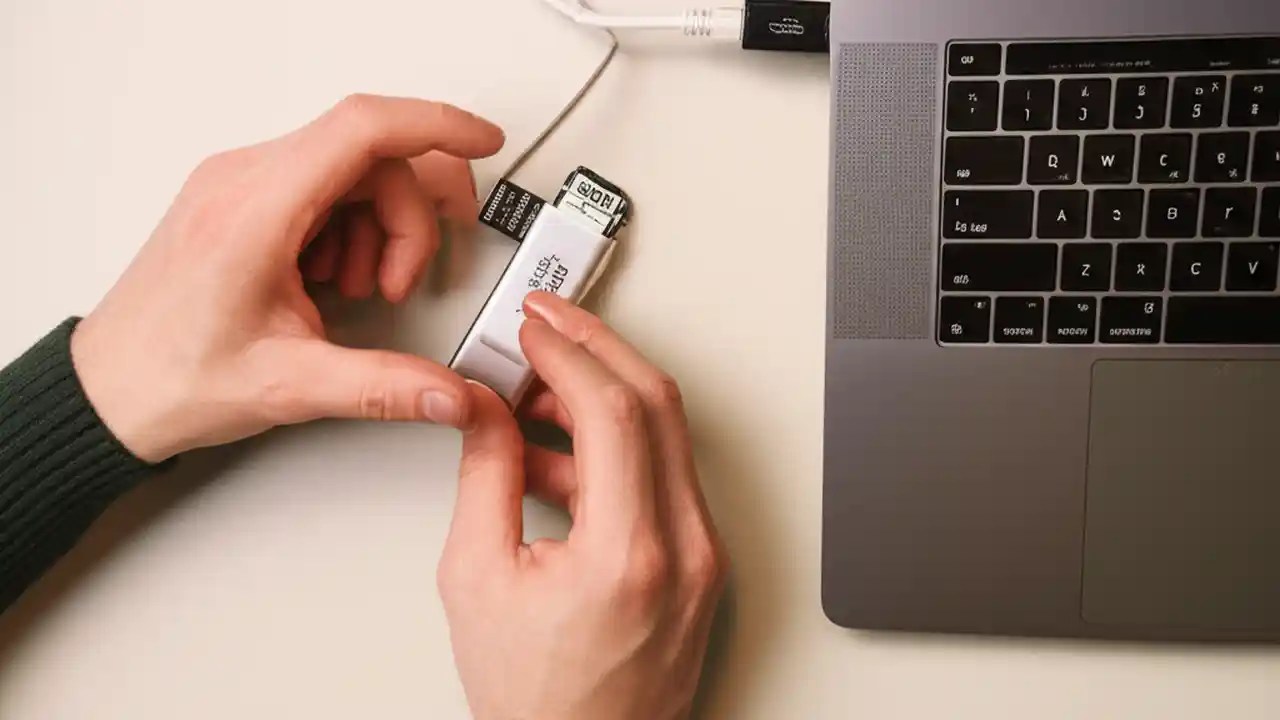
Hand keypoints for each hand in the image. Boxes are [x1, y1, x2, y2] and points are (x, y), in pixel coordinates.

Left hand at [70, 94, 504, 462]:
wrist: (109, 392)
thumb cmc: (171, 376)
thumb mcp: (289, 385)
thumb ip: (383, 386)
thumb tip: (450, 393)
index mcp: (255, 208)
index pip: (362, 130)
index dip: (435, 126)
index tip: (483, 140)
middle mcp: (245, 180)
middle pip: (370, 156)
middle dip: (408, 219)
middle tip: (406, 278)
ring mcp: (241, 186)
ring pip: (352, 172)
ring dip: (378, 231)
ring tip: (357, 290)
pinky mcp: (243, 202)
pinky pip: (325, 190)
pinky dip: (350, 232)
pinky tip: (331, 282)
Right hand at [438, 291, 727, 719]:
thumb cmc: (537, 701)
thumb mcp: (477, 579)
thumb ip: (485, 475)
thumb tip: (485, 407)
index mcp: (628, 555)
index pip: (613, 411)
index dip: (568, 353)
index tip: (532, 328)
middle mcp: (684, 550)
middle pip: (657, 404)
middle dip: (598, 347)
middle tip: (548, 323)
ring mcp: (702, 556)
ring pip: (668, 433)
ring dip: (606, 394)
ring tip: (536, 392)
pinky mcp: (701, 562)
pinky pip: (665, 475)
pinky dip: (618, 445)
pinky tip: (561, 447)